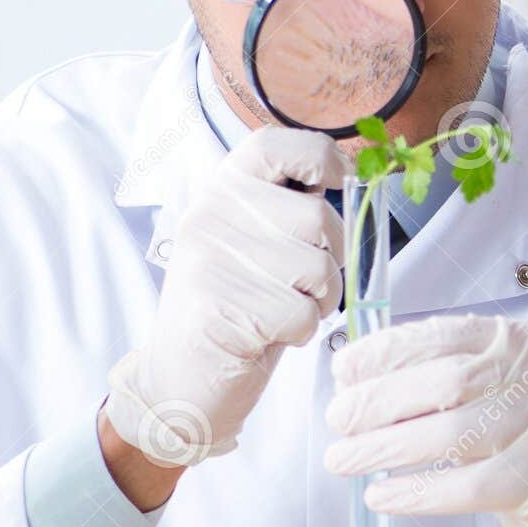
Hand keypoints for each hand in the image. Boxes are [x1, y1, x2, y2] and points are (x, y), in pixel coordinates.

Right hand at [107, 127, 345, 467]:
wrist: (179, 382)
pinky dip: (301, 333)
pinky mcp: (222, 309)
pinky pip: (303, 315)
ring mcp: (212, 261)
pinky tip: (270, 335)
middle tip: (309, 283)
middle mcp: (211, 217)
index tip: (340, 181)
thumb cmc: (234, 309)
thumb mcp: (254, 244)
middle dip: (334, 258)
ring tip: (287, 311)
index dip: (321, 158)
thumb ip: (288, 210)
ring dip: (320, 301)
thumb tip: (348, 178)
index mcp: (221, 192)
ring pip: (318, 269)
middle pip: (317, 217)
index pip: (275, 145)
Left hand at [324, 313, 527, 526]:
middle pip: (444, 382)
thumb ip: (442, 375)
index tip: (344, 369)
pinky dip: (414, 493)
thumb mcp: (499, 389)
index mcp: (524, 340)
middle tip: (338, 419)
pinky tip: (381, 496)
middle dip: (377, 401)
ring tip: (344, 459)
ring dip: (383, 448)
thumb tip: (356, 378)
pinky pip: (465, 486)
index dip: (386, 351)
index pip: (445, 334)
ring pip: (450, 434)